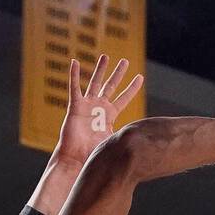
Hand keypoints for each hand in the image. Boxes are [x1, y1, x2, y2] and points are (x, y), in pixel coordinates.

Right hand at [55, 54, 143, 168]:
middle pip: (111, 86)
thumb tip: (139, 136)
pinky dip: (74, 75)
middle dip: (118, 74)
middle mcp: (99, 107)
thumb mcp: (112, 141)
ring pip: (95, 82)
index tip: (140, 77)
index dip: (132, 88)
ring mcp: (88, 105)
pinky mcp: (76, 106)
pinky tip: (75, 62)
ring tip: (106, 56)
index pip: (124, 98)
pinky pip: (75, 88)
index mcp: (110, 115)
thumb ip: (124, 135)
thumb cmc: (93, 153)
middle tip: (125, 61)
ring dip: (100, 69)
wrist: (76, 158)